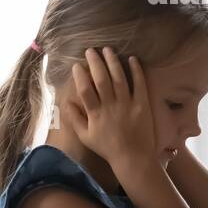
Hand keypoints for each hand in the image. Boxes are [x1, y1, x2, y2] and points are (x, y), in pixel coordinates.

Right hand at [66, 47, 158, 174]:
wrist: (132, 158)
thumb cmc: (107, 148)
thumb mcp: (85, 136)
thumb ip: (75, 119)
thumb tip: (65, 102)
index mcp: (95, 114)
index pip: (85, 90)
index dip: (80, 76)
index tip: (77, 65)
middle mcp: (110, 106)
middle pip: (101, 79)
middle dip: (95, 62)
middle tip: (91, 50)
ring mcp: (127, 104)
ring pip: (119, 78)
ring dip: (113, 62)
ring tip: (108, 50)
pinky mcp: (142, 105)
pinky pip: (139, 84)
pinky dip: (136, 71)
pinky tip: (132, 59)